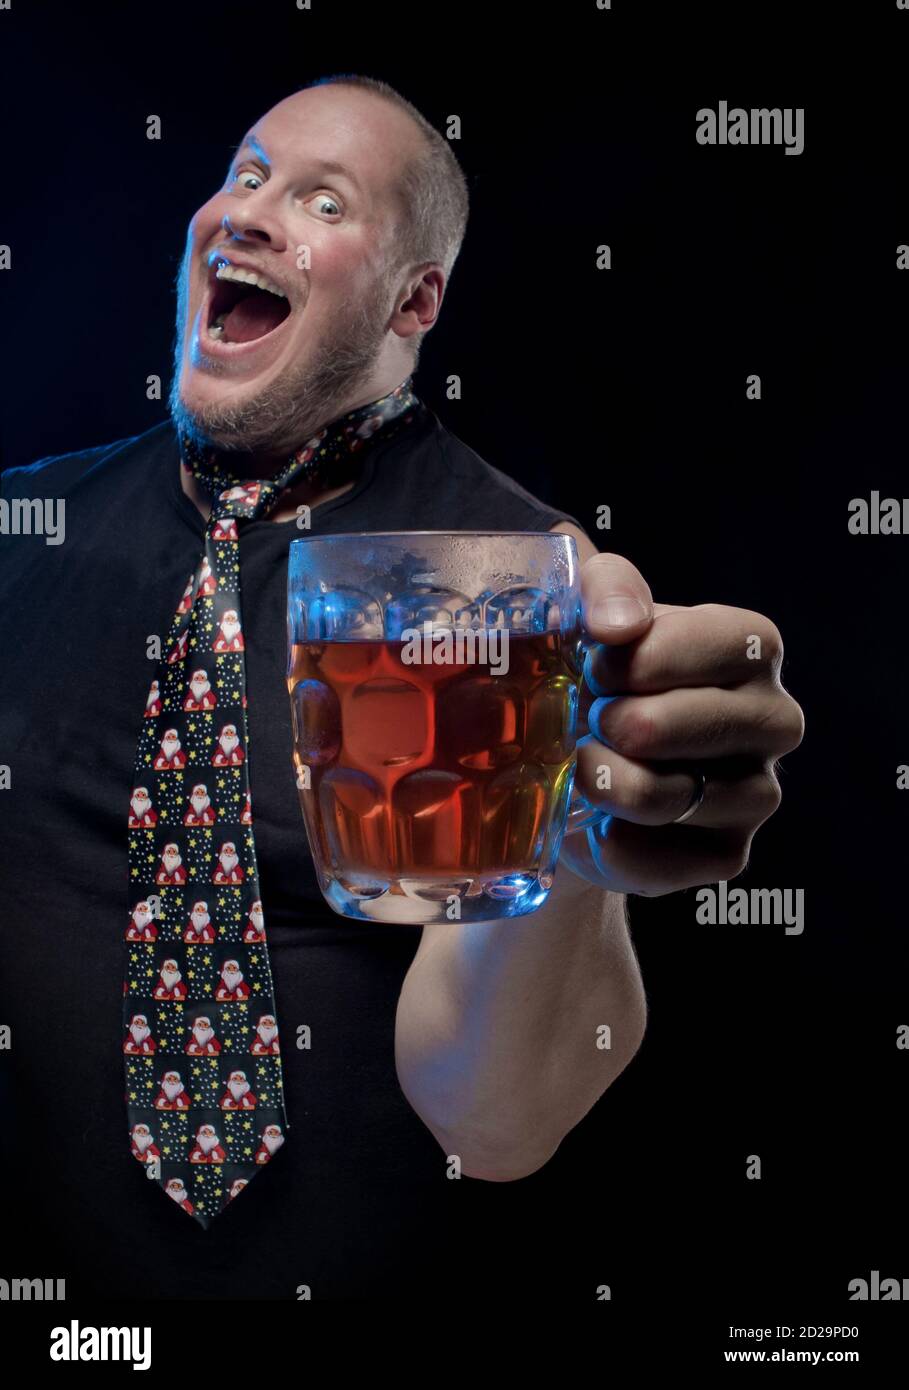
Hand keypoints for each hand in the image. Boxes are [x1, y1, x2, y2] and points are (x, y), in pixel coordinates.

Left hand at [558, 551, 804, 895]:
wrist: (580, 768)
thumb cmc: (595, 674)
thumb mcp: (591, 607)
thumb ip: (604, 586)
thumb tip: (617, 625)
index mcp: (752, 647)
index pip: (717, 644)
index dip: (641, 658)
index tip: (595, 667)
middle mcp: (773, 719)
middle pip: (687, 724)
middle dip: (614, 723)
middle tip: (586, 720)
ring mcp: (758, 793)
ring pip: (666, 796)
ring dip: (601, 780)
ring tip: (581, 764)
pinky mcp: (728, 855)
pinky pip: (654, 856)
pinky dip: (605, 838)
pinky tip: (595, 817)